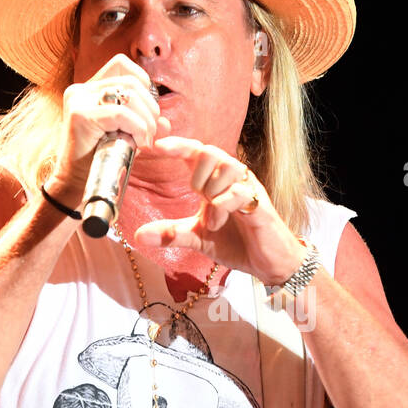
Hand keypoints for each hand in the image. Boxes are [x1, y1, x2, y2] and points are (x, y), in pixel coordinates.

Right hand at [48, 55, 169, 201]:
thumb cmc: (100, 159)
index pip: (122, 65)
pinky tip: (139, 144)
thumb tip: (166, 122)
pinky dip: (137, 128)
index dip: (143, 83)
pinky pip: (121, 114)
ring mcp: (79, 100)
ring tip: (145, 141)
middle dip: (151, 108)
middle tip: (152, 133)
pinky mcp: (80, 115)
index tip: (147, 111)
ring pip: (129, 95)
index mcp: (90, 89)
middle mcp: (81, 89)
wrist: (75, 183)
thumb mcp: (128, 137)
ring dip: (146, 120)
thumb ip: (146, 125)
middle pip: (131, 81)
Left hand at [131, 136, 304, 285]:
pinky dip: (221, 207)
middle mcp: (233, 179)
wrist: (268, 262)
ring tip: (211, 214)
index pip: (195, 151)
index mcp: (216, 181)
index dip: (176, 144)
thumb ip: (171, 233)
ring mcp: (248, 189)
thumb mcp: (197, 238)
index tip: (155, 146)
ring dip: (212, 188)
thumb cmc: (236, 243)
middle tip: (197, 197)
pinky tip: (218, 223)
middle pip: (209, 151)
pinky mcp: (260, 203)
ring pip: (227, 166)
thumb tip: (138, 236)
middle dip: (196, 173)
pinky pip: (238, 192)